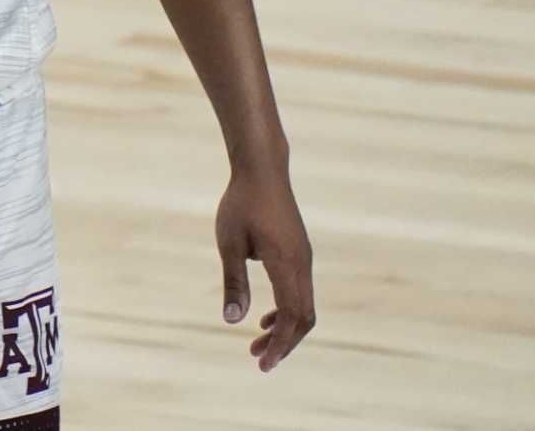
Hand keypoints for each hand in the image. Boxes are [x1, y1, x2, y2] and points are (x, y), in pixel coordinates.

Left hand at [215, 164, 314, 371]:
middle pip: (304, 318)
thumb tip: (232, 321)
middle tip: (258, 360)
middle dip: (283, 342)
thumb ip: (233, 282)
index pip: (291, 316)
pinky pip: (300, 291)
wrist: (262, 170)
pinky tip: (263, 317)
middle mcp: (302, 264)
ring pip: (304, 306)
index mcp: (286, 263)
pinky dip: (286, 310)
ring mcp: (304, 259)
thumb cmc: (241, 203)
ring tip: (256, 343)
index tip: (263, 363)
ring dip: (284, 328)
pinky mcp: (300, 253)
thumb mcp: (229, 243)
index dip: (279, 343)